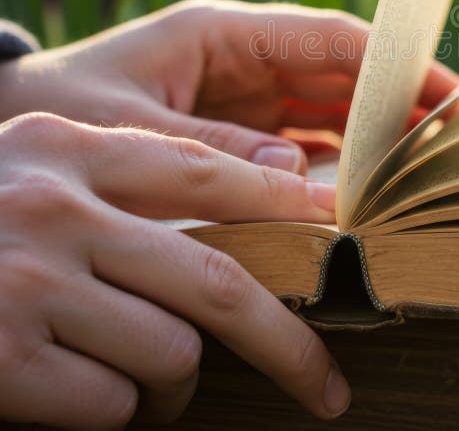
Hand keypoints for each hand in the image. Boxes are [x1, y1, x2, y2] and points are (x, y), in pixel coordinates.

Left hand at [0, 0, 458, 172]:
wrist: (16, 119)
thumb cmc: (62, 109)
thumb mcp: (127, 127)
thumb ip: (209, 148)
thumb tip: (297, 177)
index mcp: (222, 32)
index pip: (329, 39)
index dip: (393, 61)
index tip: (445, 89)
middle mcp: (245, 56)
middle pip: (342, 70)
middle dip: (398, 96)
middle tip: (451, 132)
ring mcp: (246, 90)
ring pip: (331, 102)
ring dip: (377, 128)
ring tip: (423, 161)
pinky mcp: (241, 124)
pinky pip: (306, 135)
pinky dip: (340, 155)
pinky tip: (368, 182)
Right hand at [0, 111, 349, 427]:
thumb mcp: (42, 178)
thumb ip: (126, 190)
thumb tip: (247, 228)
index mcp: (69, 146)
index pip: (207, 174)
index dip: (282, 208)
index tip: (335, 239)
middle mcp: (53, 206)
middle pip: (216, 281)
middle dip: (287, 343)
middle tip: (327, 386)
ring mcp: (25, 283)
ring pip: (170, 355)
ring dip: (173, 383)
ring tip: (139, 375)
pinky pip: (112, 404)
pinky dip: (114, 410)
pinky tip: (72, 391)